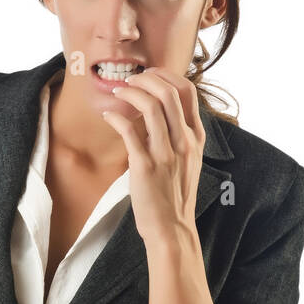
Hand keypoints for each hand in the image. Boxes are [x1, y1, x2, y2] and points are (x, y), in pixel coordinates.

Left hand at [100, 67, 205, 246]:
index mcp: (196, 137)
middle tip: (129, 81)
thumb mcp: (187, 160)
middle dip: (146, 79)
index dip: (165, 76)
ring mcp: (166, 153)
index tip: (148, 75)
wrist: (171, 228)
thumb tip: (155, 112)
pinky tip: (108, 116)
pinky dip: (116, 117)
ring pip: (151, 106)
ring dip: (129, 92)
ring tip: (117, 92)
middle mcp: (184, 141)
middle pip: (169, 92)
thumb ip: (178, 135)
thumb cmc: (175, 195)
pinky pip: (129, 130)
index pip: (188, 91)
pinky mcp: (145, 166)